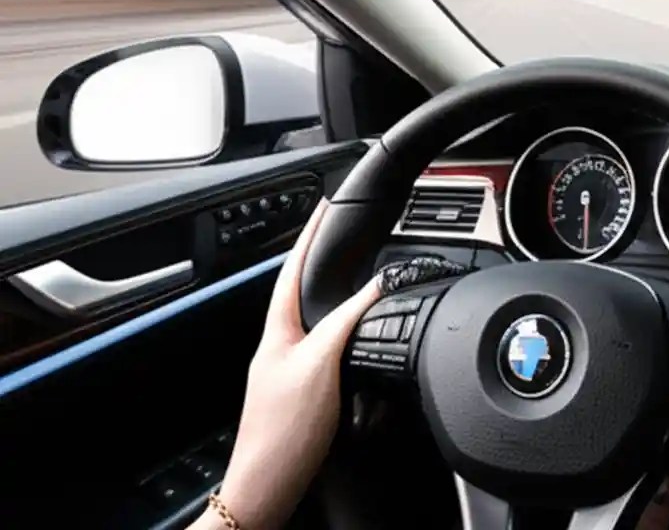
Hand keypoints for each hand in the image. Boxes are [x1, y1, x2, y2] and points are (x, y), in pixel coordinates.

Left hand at [190, 199, 381, 528]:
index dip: (309, 236)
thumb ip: (346, 322)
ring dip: (331, 295)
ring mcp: (289, 372)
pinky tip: (356, 341)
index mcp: (278, 331)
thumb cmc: (284, 431)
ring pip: (313, 321)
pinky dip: (341, 332)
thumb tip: (374, 287)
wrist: (267, 485)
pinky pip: (324, 349)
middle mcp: (280, 347)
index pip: (293, 269)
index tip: (324, 209)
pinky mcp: (302, 395)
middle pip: (301, 293)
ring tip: (348, 274)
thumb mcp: (321, 365)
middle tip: (338, 236)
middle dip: (319, 262)